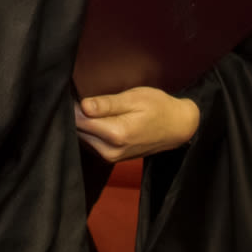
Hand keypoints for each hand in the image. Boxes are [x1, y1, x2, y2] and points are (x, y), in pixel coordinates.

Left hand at [74, 86, 200, 162]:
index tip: (74, 94)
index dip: (74, 105)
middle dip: (77, 114)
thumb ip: (108, 104)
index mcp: (116, 134)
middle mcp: (111, 151)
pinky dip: (91, 130)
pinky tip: (100, 119)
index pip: (79, 120)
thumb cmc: (158, 107)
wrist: (177, 127)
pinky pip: (92, 142)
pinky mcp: (112, 158)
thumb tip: (84, 106)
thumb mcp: (134, 98)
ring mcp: (111, 157)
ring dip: (84, 123)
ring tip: (93, 106)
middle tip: (84, 97)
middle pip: (79, 130)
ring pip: (84, 137)